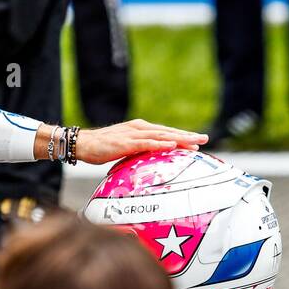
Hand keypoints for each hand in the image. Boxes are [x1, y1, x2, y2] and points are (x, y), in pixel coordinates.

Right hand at [35, 119, 207, 164]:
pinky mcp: (126, 142)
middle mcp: (139, 128)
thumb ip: (138, 152)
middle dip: (187, 135)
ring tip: (195, 141)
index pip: (165, 133)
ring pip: (162, 136)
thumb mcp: (125, 150)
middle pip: (168, 132)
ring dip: (180, 138)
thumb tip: (149, 160)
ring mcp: (133, 134)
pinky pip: (147, 143)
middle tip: (205, 138)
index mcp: (140, 130)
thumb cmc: (102, 148)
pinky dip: (161, 143)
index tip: (198, 141)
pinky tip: (172, 145)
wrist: (82, 144)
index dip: (182, 136)